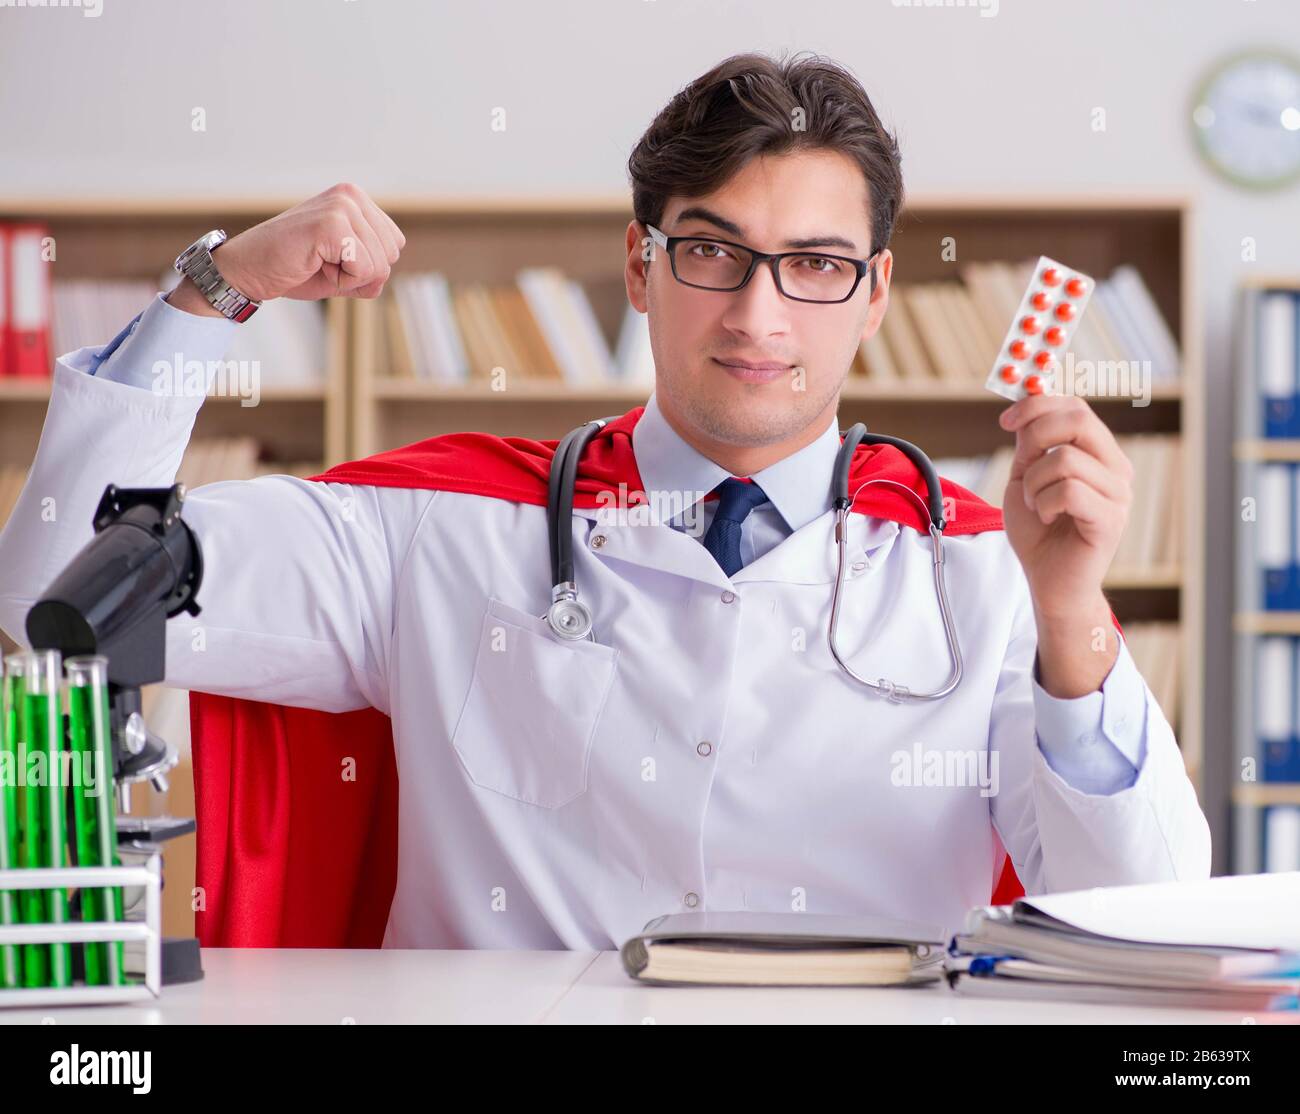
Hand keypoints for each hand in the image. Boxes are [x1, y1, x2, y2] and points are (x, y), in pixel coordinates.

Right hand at [168, 183, 405, 313]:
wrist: (248, 270)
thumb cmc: (294, 268)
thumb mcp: (345, 269)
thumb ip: (374, 268)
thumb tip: (385, 271)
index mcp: (357, 199)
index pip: (395, 246)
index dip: (367, 266)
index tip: (332, 258)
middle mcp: (351, 195)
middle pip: (391, 256)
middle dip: (360, 274)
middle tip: (321, 262)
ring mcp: (341, 206)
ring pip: (380, 266)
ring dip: (349, 278)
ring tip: (316, 262)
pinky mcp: (331, 224)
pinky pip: (364, 269)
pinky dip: (342, 280)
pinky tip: (314, 265)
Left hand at [998, 393, 1132, 621]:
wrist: (1049, 581)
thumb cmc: (1039, 531)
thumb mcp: (1025, 478)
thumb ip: (1030, 445)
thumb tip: (1026, 406)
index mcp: (1099, 453)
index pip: (1076, 407)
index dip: (1037, 405)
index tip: (1005, 421)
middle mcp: (1116, 468)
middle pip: (1078, 419)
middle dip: (1035, 434)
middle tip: (1019, 463)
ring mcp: (1118, 494)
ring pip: (1066, 459)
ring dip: (1034, 482)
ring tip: (1037, 504)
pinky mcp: (1111, 520)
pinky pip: (1069, 491)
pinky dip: (1045, 503)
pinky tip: (1048, 517)